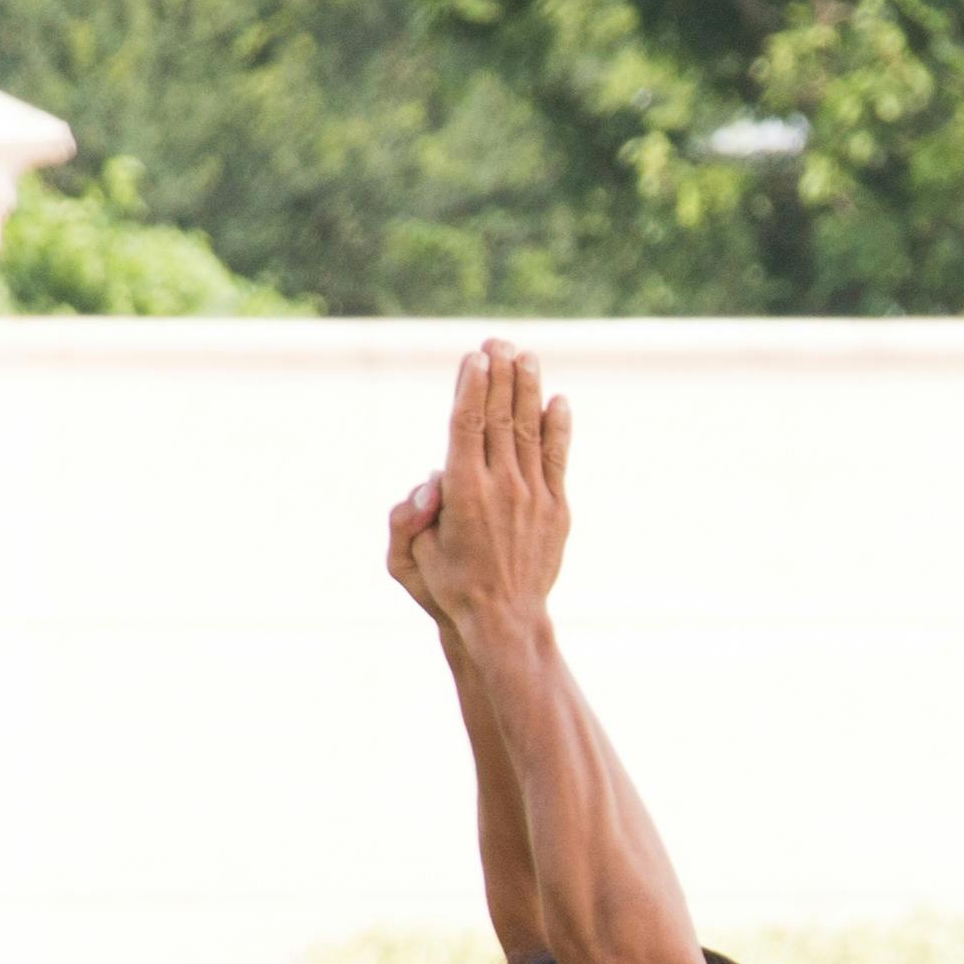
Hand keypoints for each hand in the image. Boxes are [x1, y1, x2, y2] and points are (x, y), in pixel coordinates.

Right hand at [396, 339, 570, 637]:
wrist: (503, 621)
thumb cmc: (449, 589)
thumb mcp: (408, 559)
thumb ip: (406, 518)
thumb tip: (429, 480)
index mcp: (463, 494)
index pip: (467, 424)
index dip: (471, 386)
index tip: (475, 357)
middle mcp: (501, 487)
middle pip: (500, 417)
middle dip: (499, 375)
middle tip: (499, 342)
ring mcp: (533, 496)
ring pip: (529, 431)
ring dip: (527, 390)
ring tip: (526, 356)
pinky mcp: (555, 509)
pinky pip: (556, 458)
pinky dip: (557, 427)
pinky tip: (557, 401)